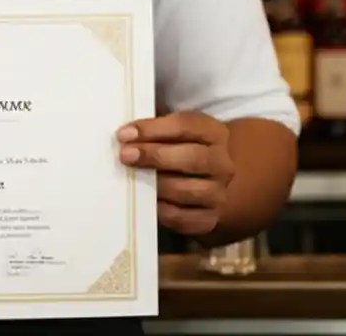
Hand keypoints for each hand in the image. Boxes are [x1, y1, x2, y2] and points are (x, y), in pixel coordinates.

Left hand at [117, 111, 233, 236]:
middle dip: (155, 155)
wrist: (204, 181)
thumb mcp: (173, 131)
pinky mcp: (208, 219)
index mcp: (214, 133)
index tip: (125, 133)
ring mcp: (217, 194)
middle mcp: (221, 164)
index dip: (153, 129)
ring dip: (156, 184)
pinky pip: (182, 218)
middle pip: (192, 158)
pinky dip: (160, 210)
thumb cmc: (178, 149)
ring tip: (132, 178)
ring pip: (187, 190)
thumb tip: (124, 133)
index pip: (186, 126)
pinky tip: (144, 201)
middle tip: (125, 155)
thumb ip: (153, 129)